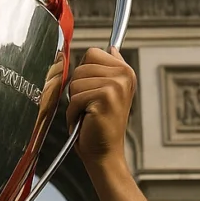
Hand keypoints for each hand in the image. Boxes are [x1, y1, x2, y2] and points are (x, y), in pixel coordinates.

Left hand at [66, 47, 135, 169]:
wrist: (104, 152)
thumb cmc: (100, 125)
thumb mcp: (108, 92)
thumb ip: (109, 69)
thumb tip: (112, 48)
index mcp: (125, 70)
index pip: (92, 53)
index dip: (84, 73)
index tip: (92, 90)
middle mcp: (124, 75)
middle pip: (81, 66)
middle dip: (78, 89)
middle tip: (90, 106)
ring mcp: (116, 85)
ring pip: (76, 82)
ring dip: (75, 102)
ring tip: (88, 114)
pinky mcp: (105, 97)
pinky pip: (74, 97)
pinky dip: (74, 112)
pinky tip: (86, 121)